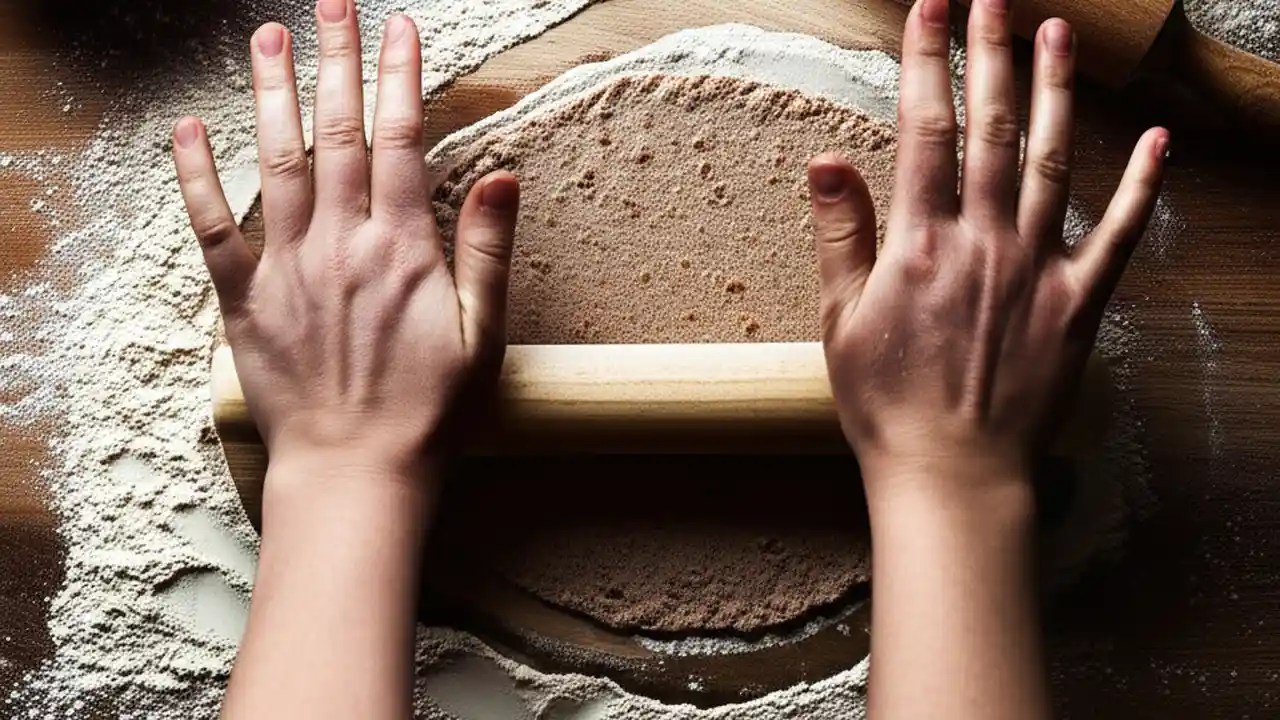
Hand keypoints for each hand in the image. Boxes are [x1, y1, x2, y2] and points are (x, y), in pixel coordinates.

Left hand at [172, 9, 519, 476]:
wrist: (358, 471)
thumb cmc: (430, 412)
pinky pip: (213, 228)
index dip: (399, 78)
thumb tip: (506, 174)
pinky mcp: (246, 299)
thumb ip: (489, 251)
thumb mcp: (483, 336)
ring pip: (277, 162)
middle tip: (333, 6)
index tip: (401, 29)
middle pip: (336, 133)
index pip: (400, 140)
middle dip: (336, 62)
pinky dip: (197, 176)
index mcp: (402, 248)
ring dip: (273, 94)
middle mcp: (341, 243)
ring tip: (269, 37)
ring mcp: (288, 267)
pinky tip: (189, 129)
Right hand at [808, 0, 1166, 492]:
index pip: (925, 130)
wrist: (952, 472)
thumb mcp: (839, 320)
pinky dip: (1140, 185)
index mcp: (921, 243)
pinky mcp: (1077, 304)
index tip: (930, 11)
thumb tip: (828, 160)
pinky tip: (1154, 139)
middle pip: (994, 128)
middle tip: (994, 1)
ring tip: (1056, 36)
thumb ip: (841, 235)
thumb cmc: (888, 403)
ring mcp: (1037, 268)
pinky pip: (1116, 235)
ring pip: (1054, 161)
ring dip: (1056, 92)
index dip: (928, 64)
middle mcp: (984, 241)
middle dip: (992, 56)